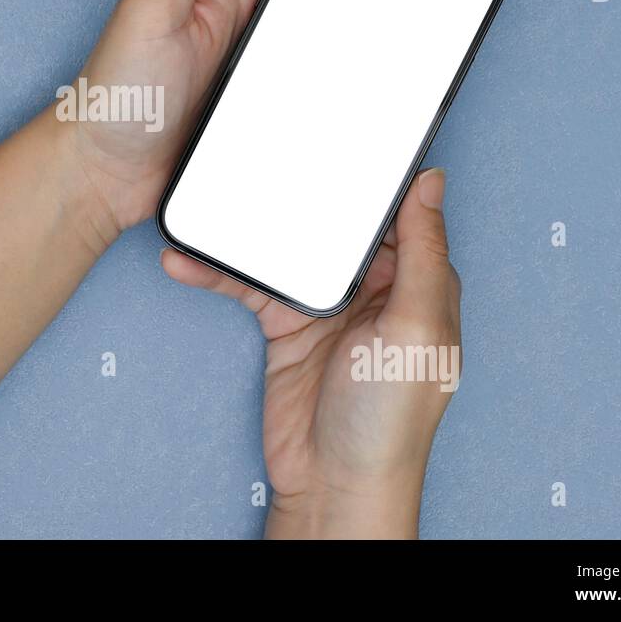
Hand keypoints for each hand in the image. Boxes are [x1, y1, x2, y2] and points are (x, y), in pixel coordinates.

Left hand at [66, 0, 441, 233]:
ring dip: (368, 25)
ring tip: (426, 7)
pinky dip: (348, 82)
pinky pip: (315, 88)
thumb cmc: (114, 93)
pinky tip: (382, 83)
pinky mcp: (261, 114)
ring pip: (325, 37)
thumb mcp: (151, 6)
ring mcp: (256, 70)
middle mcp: (242, 21)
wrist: (101, 178)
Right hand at [162, 169, 461, 538]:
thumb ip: (424, 252)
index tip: (341, 136)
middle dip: (299, 193)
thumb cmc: (390, 420)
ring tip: (212, 201)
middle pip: (333, 223)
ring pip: (285, 250)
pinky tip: (189, 259)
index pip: (395, 213)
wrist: (335, 485)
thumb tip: (431, 182)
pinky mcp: (286, 328)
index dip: (370, 177)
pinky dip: (218, 273)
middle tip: (264, 154)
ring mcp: (326, 307)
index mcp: (418, 281)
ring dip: (247, 231)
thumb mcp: (416, 327)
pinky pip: (250, 287)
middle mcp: (375, 289)